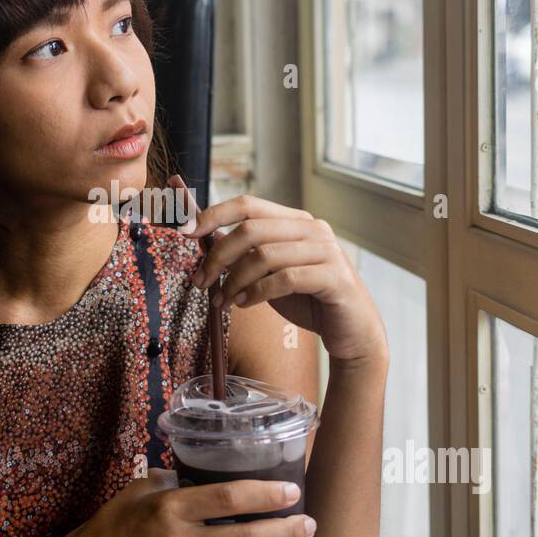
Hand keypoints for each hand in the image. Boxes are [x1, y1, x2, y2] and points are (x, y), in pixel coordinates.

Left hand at [179, 192, 389, 366]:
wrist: (351, 332)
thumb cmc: (307, 300)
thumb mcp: (269, 273)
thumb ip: (245, 255)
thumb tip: (203, 239)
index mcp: (295, 221)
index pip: (248, 204)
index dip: (214, 214)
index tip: (186, 232)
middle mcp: (312, 229)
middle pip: (251, 229)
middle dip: (218, 256)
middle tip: (201, 281)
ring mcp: (327, 250)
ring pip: (265, 255)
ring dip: (234, 281)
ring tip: (223, 301)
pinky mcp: (334, 277)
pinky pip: (286, 278)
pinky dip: (258, 292)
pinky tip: (246, 305)